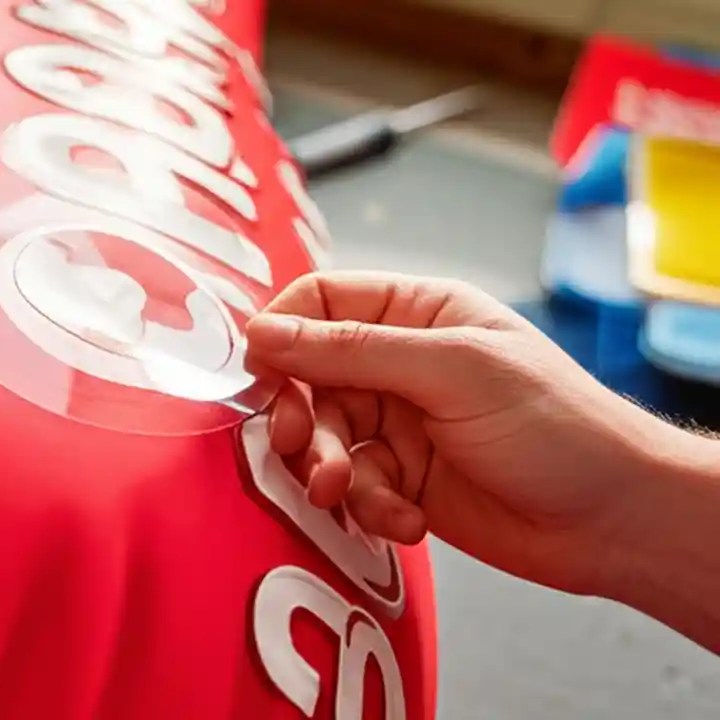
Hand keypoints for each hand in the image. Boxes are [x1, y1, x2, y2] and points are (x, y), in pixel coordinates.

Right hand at [245, 271, 715, 597]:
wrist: (612, 519)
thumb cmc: (555, 423)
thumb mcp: (449, 369)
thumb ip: (350, 350)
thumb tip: (261, 331)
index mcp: (416, 312)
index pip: (319, 303)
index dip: (280, 333)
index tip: (258, 370)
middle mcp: (399, 363)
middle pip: (306, 378)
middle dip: (300, 417)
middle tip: (301, 446)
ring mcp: (398, 424)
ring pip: (321, 438)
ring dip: (328, 470)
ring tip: (349, 493)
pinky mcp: (401, 482)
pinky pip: (352, 488)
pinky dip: (369, 507)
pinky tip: (407, 521)